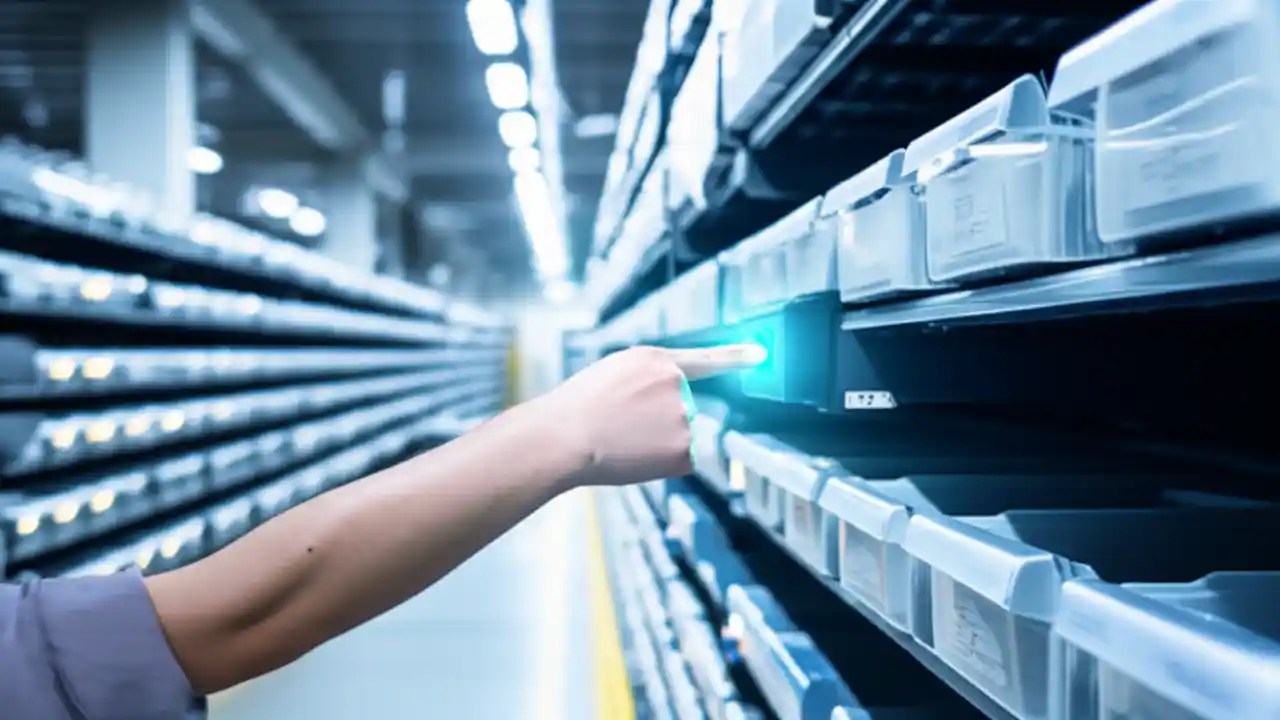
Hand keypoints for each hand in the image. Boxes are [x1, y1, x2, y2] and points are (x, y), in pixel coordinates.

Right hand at [536, 345, 764, 487]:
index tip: (759, 355)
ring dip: (656, 443)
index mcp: (657, 360)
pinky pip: (677, 460)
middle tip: (622, 426)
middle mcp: (678, 384)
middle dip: (657, 422)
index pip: (705, 360)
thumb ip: (649, 375)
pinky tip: (633, 456)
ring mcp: (684, 417)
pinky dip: (658, 463)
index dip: (734, 357)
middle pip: (680, 410)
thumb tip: (671, 392)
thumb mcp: (614, 371)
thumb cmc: (579, 406)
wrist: (567, 436)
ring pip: (678, 436)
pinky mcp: (684, 448)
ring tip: (621, 439)